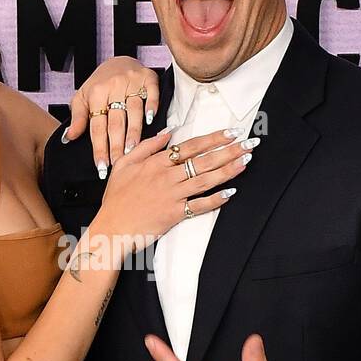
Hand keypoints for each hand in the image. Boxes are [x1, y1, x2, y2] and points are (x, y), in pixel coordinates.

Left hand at [61, 56, 160, 173]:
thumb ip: (77, 118)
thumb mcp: (83, 98)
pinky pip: (152, 93)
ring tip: (132, 150)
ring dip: (133, 131)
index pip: (97, 126)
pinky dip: (152, 106)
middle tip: (118, 163)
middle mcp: (113, 87)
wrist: (119, 60)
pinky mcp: (148, 77)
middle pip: (115, 121)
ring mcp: (131, 81)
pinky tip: (151, 120)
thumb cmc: (100, 84)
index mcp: (96, 93)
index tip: (102, 166)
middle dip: (116, 145)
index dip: (99, 148)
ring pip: (133, 110)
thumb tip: (68, 138)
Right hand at [92, 125, 253, 256]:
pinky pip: (199, 206)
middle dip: (229, 150)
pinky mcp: (174, 214)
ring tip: (246, 162)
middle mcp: (166, 176)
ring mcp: (172, 196)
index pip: (190, 146)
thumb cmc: (116, 198)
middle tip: (249, 143)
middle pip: (203, 160)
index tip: (230, 132)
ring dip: (228, 170)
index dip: (213, 138)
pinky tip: (230, 193)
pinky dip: (215, 200)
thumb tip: (167, 132)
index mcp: (156, 163)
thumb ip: (146, 146)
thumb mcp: (124, 164)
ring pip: (205, 180)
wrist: (110, 228)